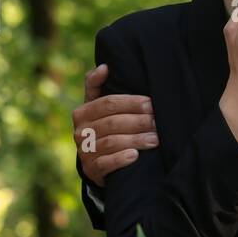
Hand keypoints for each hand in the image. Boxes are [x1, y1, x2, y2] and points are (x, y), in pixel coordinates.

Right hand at [72, 64, 157, 184]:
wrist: (97, 161)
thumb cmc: (102, 127)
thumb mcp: (96, 106)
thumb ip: (97, 86)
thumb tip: (104, 66)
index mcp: (82, 112)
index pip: (108, 103)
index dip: (131, 103)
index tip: (151, 103)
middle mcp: (80, 132)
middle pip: (113, 123)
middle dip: (138, 121)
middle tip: (158, 122)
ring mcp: (85, 152)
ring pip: (112, 143)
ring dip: (136, 140)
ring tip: (155, 139)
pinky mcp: (92, 170)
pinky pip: (107, 163)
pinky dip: (121, 159)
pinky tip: (135, 155)